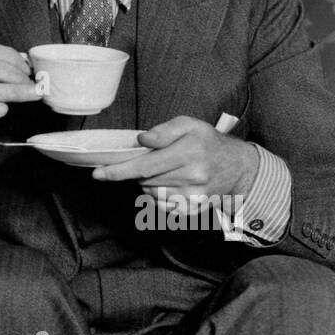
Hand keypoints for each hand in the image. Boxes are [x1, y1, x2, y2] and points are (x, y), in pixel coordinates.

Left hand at [92, 115, 258, 208]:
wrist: (237, 168)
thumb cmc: (208, 142)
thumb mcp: (189, 124)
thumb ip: (164, 131)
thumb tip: (142, 140)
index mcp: (189, 153)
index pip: (145, 165)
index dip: (119, 170)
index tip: (98, 174)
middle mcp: (192, 177)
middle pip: (144, 180)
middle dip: (137, 171)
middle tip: (151, 160)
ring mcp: (193, 197)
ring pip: (150, 193)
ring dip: (148, 182)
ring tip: (167, 170)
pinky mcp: (192, 210)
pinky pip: (160, 205)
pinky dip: (158, 194)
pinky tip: (171, 183)